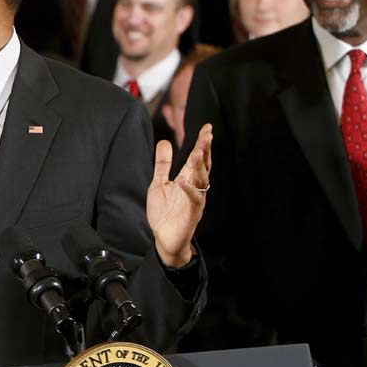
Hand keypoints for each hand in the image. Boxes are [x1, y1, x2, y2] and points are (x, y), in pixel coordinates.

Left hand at [147, 124, 211, 266]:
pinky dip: (188, 190)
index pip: (197, 158)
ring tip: (197, 153)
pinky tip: (183, 181)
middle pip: (203, 166)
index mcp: (187, 179)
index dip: (202, 143)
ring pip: (202, 181)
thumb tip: (165, 141)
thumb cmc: (164, 212)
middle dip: (205, 151)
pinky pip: (193, 200)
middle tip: (207, 136)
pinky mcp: (192, 214)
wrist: (164, 238)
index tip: (207, 128)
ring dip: (200, 167)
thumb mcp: (159, 183)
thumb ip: (163, 164)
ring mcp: (195, 200)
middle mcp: (194, 187)